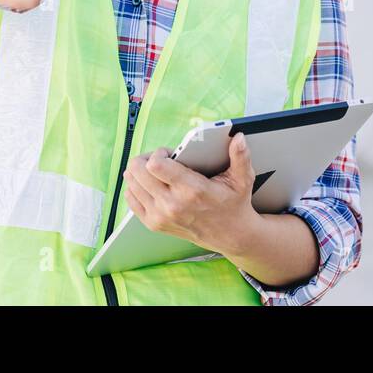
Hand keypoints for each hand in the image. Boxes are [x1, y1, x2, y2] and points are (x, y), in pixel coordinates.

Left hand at [122, 132, 258, 255]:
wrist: (229, 235)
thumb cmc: (233, 203)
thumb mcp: (242, 179)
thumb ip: (240, 156)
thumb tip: (239, 138)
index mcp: (192, 190)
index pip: (156, 166)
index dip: (158, 153)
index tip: (168, 153)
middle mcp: (172, 205)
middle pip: (138, 171)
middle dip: (144, 159)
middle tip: (158, 159)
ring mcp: (161, 216)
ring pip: (131, 184)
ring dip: (138, 172)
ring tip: (154, 171)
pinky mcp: (154, 224)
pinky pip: (131, 200)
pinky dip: (135, 188)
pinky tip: (147, 184)